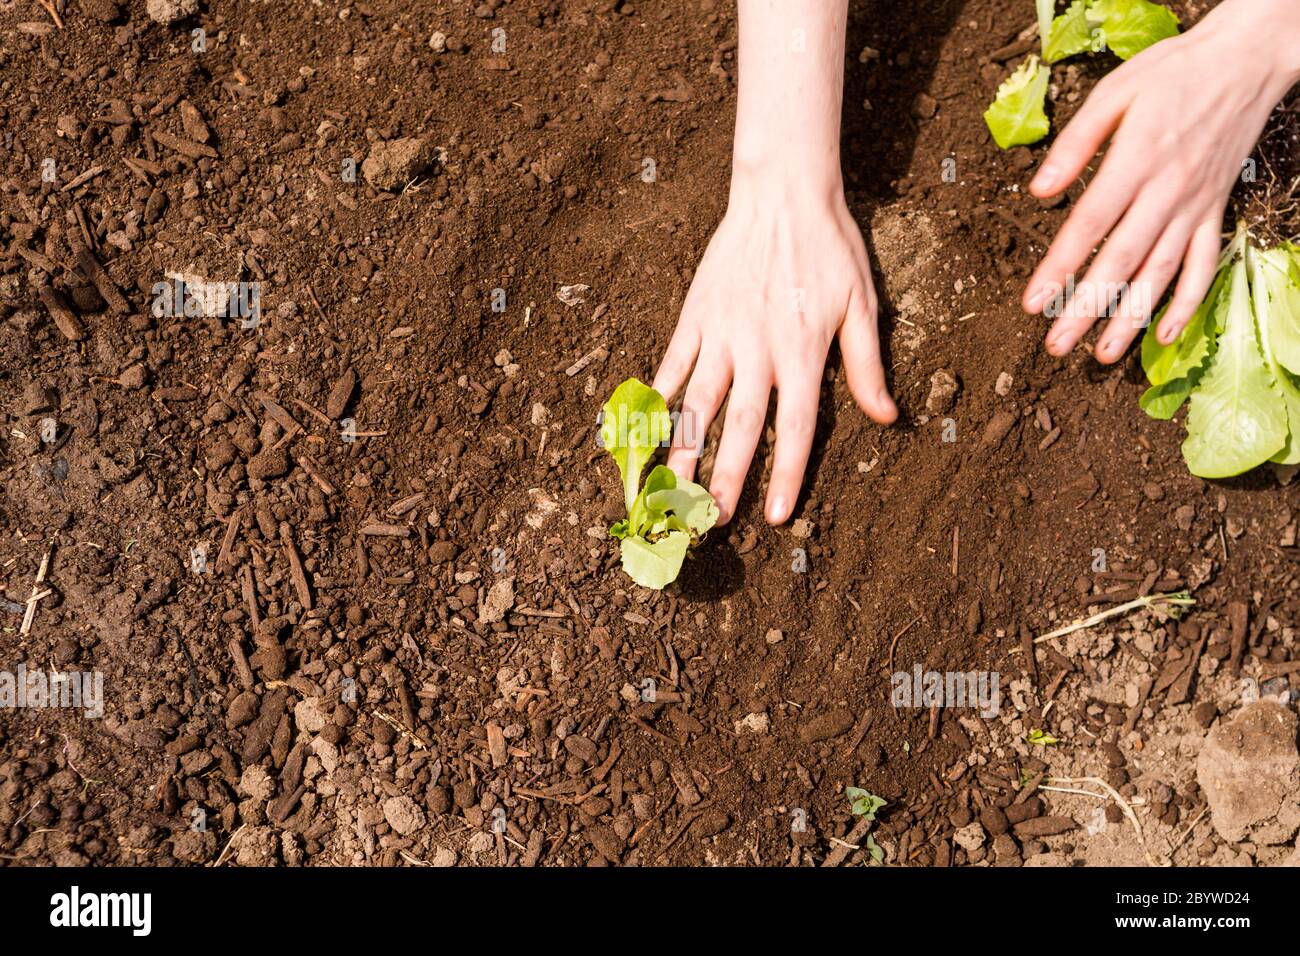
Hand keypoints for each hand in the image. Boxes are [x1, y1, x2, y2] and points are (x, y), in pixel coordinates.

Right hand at [653, 176, 896, 525]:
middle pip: (741, 426)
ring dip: (684, 448)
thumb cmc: (831, 249)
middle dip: (726, 476)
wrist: (783, 193)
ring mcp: (722, 333)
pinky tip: (644, 426)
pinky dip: (656, 395)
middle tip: (711, 518)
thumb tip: (887, 417)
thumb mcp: (863, 306)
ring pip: (698, 402)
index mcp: (804, 354)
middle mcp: (760, 351)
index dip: (785, 476)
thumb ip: (868, 367)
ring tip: (670, 487)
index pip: (795, 428)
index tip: (774, 516)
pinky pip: (672, 362)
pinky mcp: (695, 314)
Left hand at [1023, 0, 1299, 358]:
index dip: (1060, 267)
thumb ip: (1075, 143)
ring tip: (1101, 356)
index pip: (1091, 224)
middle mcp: (1167, 190)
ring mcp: (1195, 205)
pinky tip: (1164, 336)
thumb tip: (1038, 190)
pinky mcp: (1215, 211)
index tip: (1033, 302)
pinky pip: (1204, 265)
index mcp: (1137, 159)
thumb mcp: (1114, 92)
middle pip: (1122, 260)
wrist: (1245, 62)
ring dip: (1131, 318)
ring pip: (1161, 272)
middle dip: (1086, 308)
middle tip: (1055, 345)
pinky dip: (1188, 303)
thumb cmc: (1172, 75)